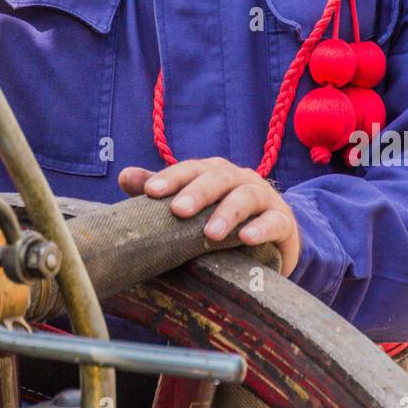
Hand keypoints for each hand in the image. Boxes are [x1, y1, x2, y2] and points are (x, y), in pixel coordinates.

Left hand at [118, 157, 301, 274]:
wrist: (271, 239)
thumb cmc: (222, 217)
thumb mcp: (193, 205)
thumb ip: (164, 191)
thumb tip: (124, 176)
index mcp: (213, 172)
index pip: (190, 169)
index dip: (171, 177)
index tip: (150, 191)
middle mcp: (238, 178)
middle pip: (217, 178)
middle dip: (197, 192)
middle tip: (178, 210)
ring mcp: (263, 197)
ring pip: (245, 197)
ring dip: (227, 213)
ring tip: (210, 233)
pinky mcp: (283, 221)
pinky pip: (274, 221)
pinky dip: (261, 228)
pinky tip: (248, 238)